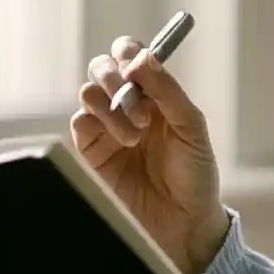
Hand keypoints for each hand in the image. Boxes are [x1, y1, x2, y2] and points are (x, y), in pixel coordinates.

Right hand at [70, 36, 229, 273]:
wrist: (182, 222)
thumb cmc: (194, 174)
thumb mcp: (192, 128)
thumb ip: (168, 91)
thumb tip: (144, 57)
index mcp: (156, 95)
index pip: (133, 57)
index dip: (129, 51)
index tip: (137, 62)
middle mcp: (128, 106)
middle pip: (103, 67)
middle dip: (115, 75)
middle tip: (136, 98)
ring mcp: (107, 128)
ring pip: (89, 92)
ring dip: (111, 104)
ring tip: (137, 133)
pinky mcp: (92, 151)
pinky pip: (79, 123)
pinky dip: (98, 124)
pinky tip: (125, 144)